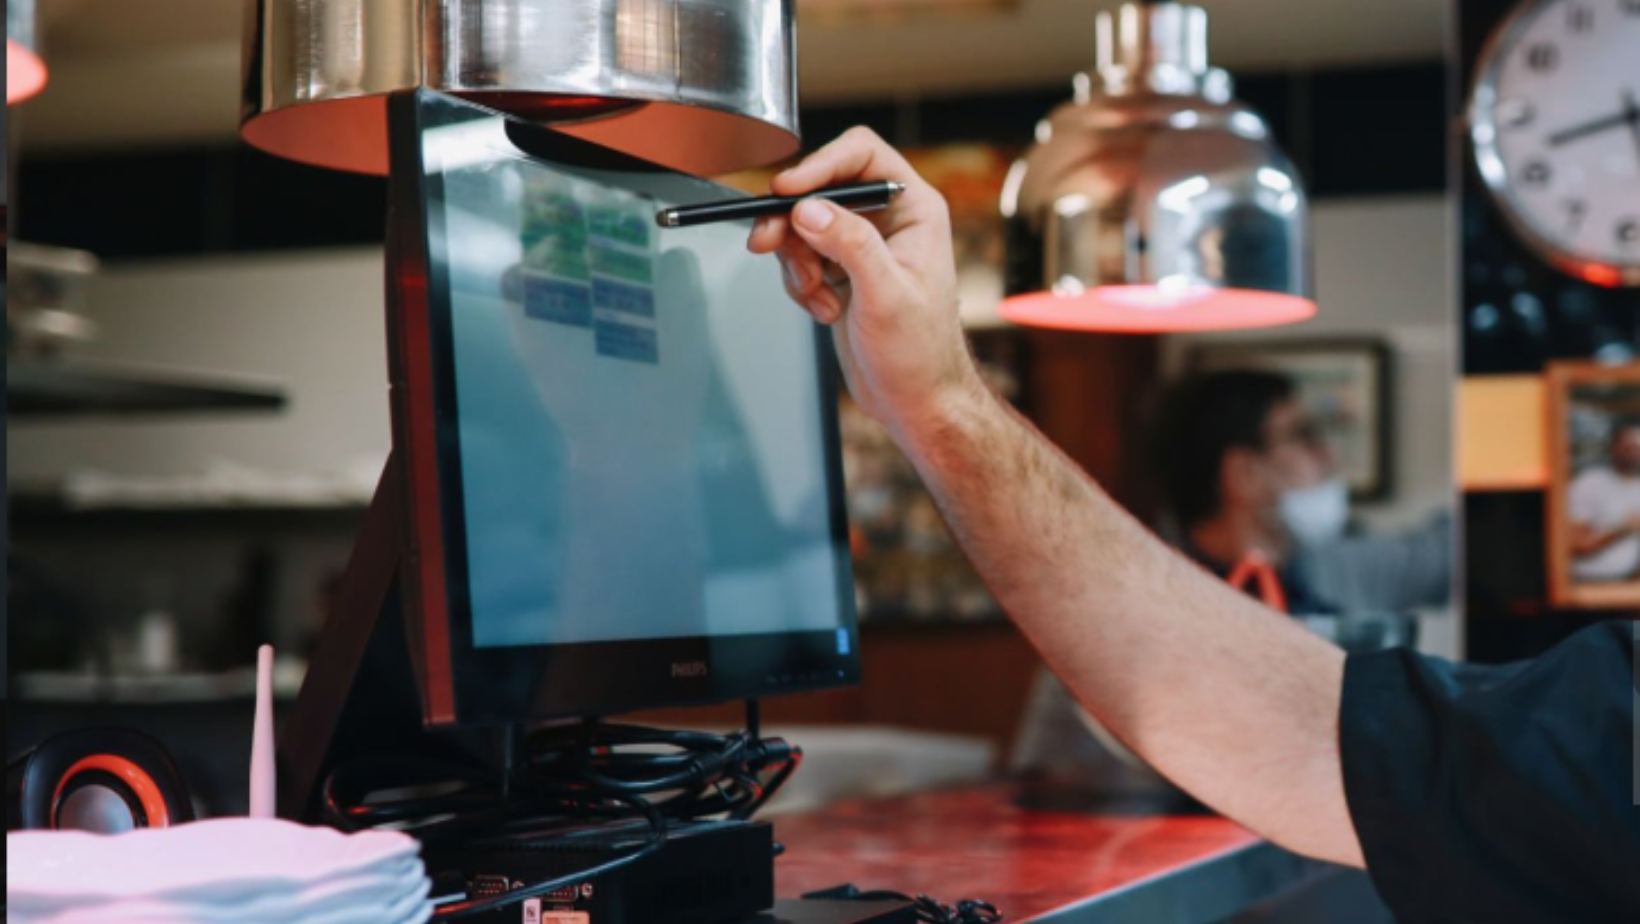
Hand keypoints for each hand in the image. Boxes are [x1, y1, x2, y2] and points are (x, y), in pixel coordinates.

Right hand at [747, 127, 984, 439]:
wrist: (916, 401)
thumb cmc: (921, 354)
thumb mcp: (885, 296)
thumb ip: (850, 246)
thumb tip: (809, 209)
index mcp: (916, 209)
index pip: (862, 154)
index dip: (820, 165)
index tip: (788, 192)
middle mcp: (889, 219)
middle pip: (821, 188)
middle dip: (793, 221)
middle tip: (768, 244)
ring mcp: (863, 245)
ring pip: (804, 224)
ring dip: (796, 260)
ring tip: (816, 295)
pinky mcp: (842, 271)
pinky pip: (800, 256)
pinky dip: (800, 283)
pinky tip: (824, 310)